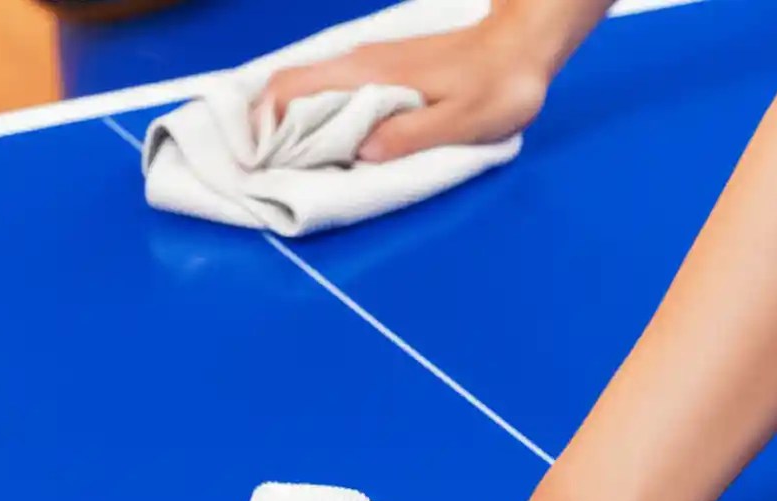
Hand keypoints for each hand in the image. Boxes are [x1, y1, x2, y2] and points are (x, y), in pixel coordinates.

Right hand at [257, 20, 550, 161]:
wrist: (522, 48)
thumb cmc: (498, 85)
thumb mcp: (460, 120)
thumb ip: (409, 136)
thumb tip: (363, 154)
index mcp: (369, 74)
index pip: (289, 87)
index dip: (260, 123)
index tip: (254, 163)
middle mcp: (359, 65)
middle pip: (288, 90)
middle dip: (267, 132)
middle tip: (264, 176)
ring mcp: (370, 68)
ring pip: (309, 94)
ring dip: (292, 131)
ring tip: (290, 172)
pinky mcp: (383, 75)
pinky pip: (334, 97)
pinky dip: (319, 124)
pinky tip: (327, 152)